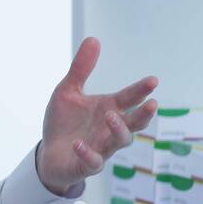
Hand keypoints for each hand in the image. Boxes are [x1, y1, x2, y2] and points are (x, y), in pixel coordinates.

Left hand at [36, 36, 157, 196]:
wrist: (49, 153)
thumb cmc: (64, 122)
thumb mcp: (68, 91)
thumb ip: (81, 69)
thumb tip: (93, 39)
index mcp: (109, 108)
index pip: (130, 98)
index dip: (141, 90)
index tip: (153, 80)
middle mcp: (110, 128)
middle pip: (134, 123)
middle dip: (144, 115)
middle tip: (152, 104)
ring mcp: (102, 147)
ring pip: (119, 142)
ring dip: (118, 130)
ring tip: (110, 115)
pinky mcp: (87, 164)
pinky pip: (93, 162)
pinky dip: (88, 153)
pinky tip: (79, 144)